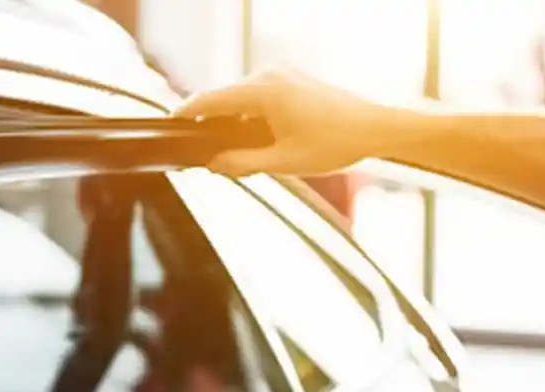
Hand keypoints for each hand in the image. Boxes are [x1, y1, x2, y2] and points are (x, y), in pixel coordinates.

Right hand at [174, 67, 412, 176]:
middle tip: (208, 158)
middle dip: (213, 126)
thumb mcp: (283, 162)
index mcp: (263, 90)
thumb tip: (212, 165)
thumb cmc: (335, 143)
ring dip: (235, 125)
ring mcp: (281, 74)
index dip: (186, 114)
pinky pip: (258, 97)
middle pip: (224, 99)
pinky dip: (252, 118)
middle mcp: (269, 74)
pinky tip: (262, 142)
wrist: (376, 127)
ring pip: (242, 100)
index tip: (168, 126)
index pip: (210, 99)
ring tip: (241, 155)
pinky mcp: (291, 80)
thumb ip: (241, 163)